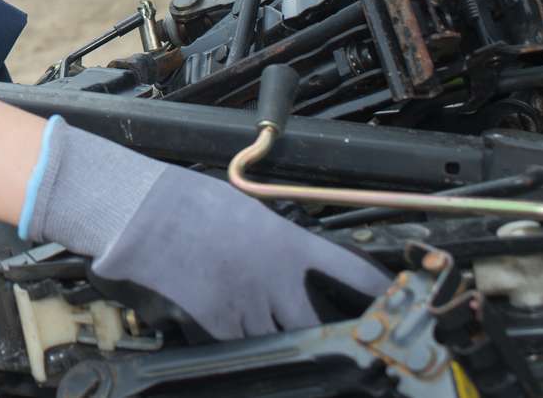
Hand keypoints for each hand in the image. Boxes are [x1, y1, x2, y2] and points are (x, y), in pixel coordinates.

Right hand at [22, 118, 388, 339]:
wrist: (148, 215)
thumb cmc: (189, 202)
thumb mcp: (246, 211)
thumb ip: (274, 241)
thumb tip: (285, 260)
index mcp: (288, 244)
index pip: (348, 270)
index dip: (376, 288)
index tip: (394, 298)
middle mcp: (276, 279)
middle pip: (313, 321)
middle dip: (314, 329)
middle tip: (314, 330)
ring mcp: (249, 305)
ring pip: (273, 336)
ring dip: (266, 330)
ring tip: (245, 310)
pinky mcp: (220, 323)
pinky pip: (238, 342)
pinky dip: (234, 336)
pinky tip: (220, 317)